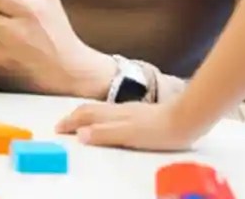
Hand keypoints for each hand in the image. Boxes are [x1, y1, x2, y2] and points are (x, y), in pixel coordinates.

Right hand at [56, 100, 202, 150]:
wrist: (186, 119)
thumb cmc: (159, 129)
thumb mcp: (129, 135)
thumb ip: (104, 133)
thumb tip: (79, 134)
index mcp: (113, 115)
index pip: (85, 115)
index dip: (70, 121)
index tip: (58, 128)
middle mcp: (118, 109)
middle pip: (90, 109)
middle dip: (74, 115)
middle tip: (63, 123)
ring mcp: (129, 110)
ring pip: (101, 109)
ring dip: (86, 114)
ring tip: (80, 120)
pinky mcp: (140, 113)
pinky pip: (111, 111)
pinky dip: (101, 115)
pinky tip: (109, 120)